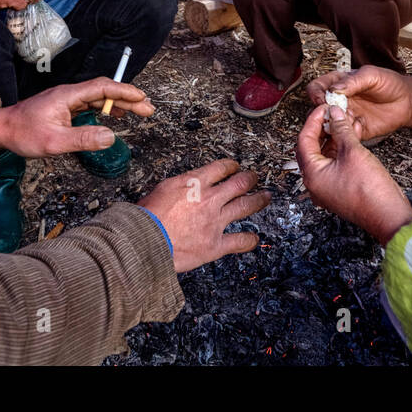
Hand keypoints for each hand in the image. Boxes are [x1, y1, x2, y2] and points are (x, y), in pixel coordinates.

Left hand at [0, 77, 154, 157]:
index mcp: (68, 96)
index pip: (103, 88)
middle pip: (105, 91)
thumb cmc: (23, 134)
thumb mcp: (54, 142)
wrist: (0, 130)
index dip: (125, 92)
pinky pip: (90, 104)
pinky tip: (113, 116)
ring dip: (119, 104)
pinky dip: (106, 108)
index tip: (142, 98)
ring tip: (137, 112)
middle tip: (148, 109)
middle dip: (128, 99)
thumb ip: (83, 138)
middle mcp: (69, 94)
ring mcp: (66, 100)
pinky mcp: (63, 108)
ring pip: (98, 98)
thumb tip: (111, 137)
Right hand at [138, 159, 269, 272]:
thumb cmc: (147, 217)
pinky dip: (249, 240)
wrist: (145, 240)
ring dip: (258, 200)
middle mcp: (209, 199)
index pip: (221, 168)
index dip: (231, 166)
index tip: (234, 167)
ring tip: (265, 197)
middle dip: (249, 179)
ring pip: (245, 206)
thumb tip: (183, 189)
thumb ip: (179, 187)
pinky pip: (239, 241)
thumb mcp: (161, 189)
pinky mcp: (215, 244)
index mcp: (194, 183)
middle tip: (254, 178)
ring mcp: (215, 222)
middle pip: (239, 183)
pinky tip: (254, 239)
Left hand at [298, 105, 411, 243]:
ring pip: (326, 154)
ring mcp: (327, 186)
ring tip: (347, 120)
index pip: (304, 140)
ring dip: (336, 137)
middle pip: (313, 147)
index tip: (323, 108)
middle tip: (333, 113)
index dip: (313, 120)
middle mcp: (315, 182)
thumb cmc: (369, 191)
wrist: (388, 216)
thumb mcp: (353, 152)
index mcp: (311, 174)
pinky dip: (343, 149)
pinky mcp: (340, 188)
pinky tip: (354, 134)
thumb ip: (341, 130)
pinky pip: (336, 163)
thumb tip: (334, 113)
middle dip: (324, 128)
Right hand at [306, 65, 411, 139]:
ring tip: (344, 123)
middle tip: (331, 114)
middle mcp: (339, 101)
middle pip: (318, 109)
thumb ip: (353, 81)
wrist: (406, 101)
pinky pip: (343, 135)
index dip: (316, 94)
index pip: (317, 88)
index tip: (322, 100)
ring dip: (332, 126)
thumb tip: (334, 89)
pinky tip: (358, 128)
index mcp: (339, 84)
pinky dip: (346, 134)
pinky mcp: (355, 130)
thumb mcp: (372, 75)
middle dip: (321, 113)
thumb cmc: (390, 83)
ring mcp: (345, 116)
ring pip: (328, 124)